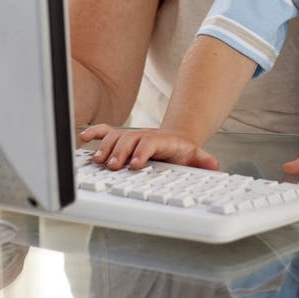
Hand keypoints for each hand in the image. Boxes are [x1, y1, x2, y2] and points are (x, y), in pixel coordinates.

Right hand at [78, 124, 218, 171]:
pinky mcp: (121, 137)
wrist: (175, 140)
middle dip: (120, 152)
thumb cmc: (181, 151)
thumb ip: (203, 160)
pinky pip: (105, 131)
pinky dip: (94, 133)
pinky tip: (84, 139)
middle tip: (113, 167)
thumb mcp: (194, 155)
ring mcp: (131, 136)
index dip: (141, 152)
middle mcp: (143, 136)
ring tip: (98, 160)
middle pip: (129, 140)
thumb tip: (214, 165)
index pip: (149, 143)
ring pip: (115, 137)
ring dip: (105, 147)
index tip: (135, 165)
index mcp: (160, 141)